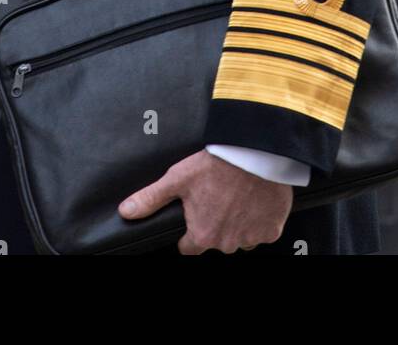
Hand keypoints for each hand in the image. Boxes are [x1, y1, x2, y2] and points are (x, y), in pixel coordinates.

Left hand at [117, 149, 292, 253]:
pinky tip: (254, 200)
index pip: (189, 246)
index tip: (195, 212)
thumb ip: (151, 198)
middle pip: (216, 241)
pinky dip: (259, 219)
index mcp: (202, 236)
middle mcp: (226, 243)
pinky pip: (262, 231)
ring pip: (239, 238)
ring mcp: (251, 238)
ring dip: (238, 223)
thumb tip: (126, 212)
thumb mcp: (178, 178)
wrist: (255, 152)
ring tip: (236, 196)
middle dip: (215, 224)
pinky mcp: (272, 230)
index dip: (190, 230)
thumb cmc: (215, 164)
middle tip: (218, 197)